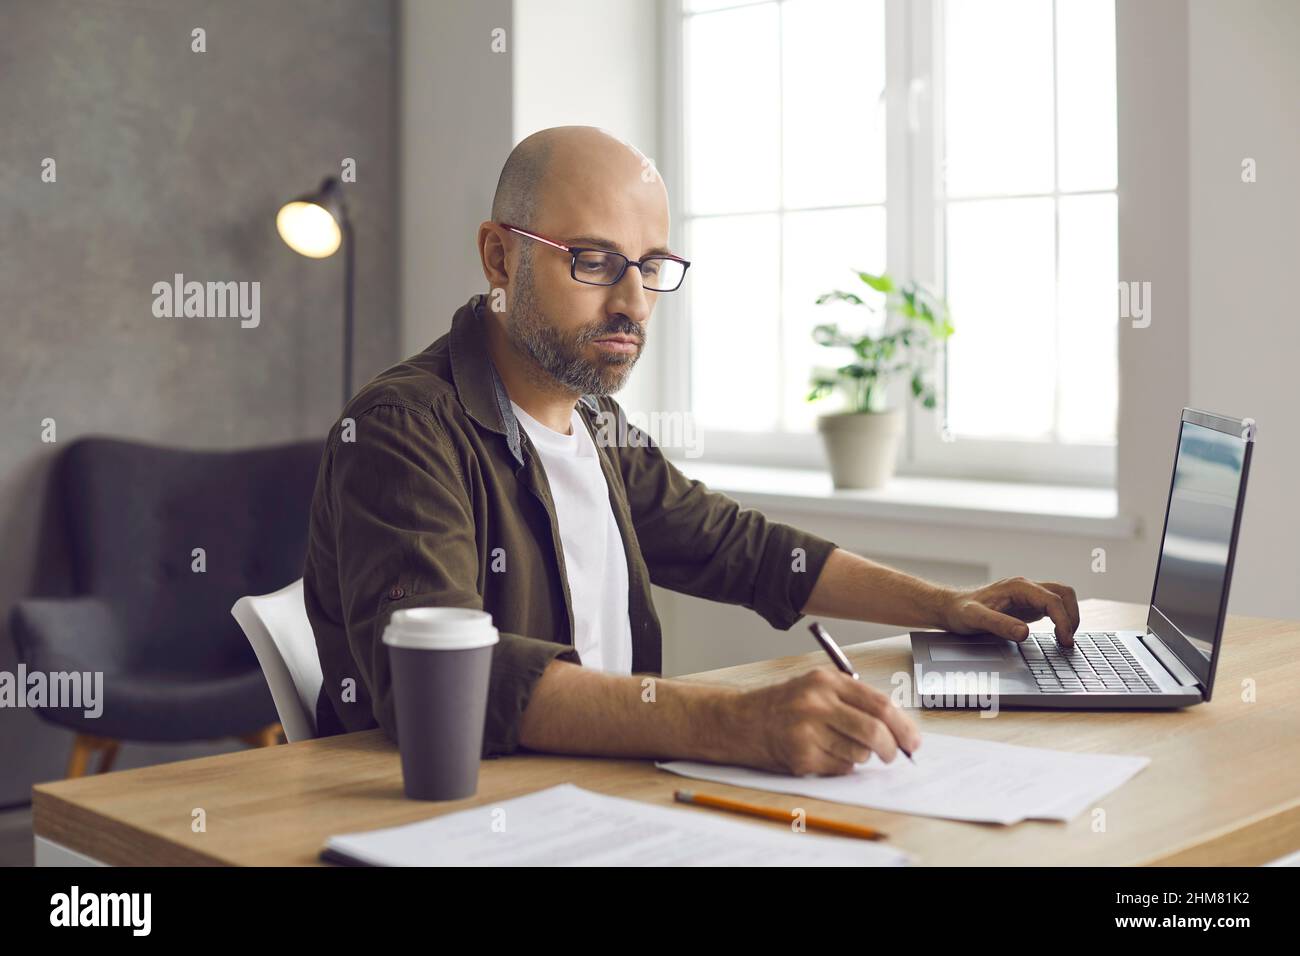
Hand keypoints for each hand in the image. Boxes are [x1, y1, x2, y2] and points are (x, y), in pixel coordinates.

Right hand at [728, 668, 921, 775]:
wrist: (741, 721)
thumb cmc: (784, 706)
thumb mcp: (817, 688)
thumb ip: (854, 701)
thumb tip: (897, 728)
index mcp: (826, 681)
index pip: (879, 704)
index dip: (903, 726)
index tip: (913, 740)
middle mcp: (816, 703)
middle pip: (874, 731)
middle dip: (891, 748)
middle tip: (893, 755)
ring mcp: (807, 730)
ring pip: (859, 753)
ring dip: (861, 756)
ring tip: (841, 747)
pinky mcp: (801, 756)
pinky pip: (840, 768)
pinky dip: (841, 765)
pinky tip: (823, 754)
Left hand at [940, 576, 1079, 646]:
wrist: (951, 607)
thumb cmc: (961, 611)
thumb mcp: (975, 619)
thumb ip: (999, 625)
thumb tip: (1024, 633)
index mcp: (1018, 587)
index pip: (1052, 600)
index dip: (1064, 620)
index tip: (1065, 640)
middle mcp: (1026, 587)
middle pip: (1063, 594)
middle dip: (1072, 616)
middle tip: (1068, 641)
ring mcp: (1028, 595)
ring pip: (1061, 598)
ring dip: (1069, 616)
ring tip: (1065, 639)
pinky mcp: (1028, 604)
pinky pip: (1053, 607)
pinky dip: (1061, 619)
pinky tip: (1057, 636)